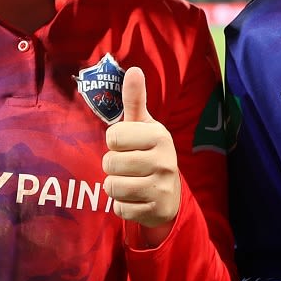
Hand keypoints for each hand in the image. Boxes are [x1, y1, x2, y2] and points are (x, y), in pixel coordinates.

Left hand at [103, 66, 179, 233]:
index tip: (127, 145)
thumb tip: (134, 69)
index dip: (114, 143)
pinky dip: (122, 206)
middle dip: (112, 167)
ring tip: (129, 182)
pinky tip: (135, 199)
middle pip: (110, 163)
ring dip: (114, 187)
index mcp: (159, 136)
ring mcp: (162, 187)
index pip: (113, 136)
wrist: (169, 194)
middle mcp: (165, 160)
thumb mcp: (143, 126)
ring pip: (112, 187)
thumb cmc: (149, 153)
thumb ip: (135, 100)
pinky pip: (120, 209)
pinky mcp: (157, 210)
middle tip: (126, 166)